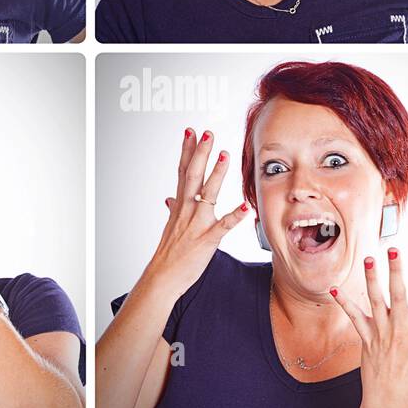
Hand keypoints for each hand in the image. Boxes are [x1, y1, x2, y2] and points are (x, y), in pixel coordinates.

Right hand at [147, 128, 249, 299]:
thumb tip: (169, 198)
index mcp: (180, 205)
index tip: (191, 132)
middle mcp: (187, 209)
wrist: (163, 276)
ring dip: (216, 174)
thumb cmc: (170, 252)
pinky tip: (245, 206)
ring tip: (225, 155)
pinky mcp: (207, 240)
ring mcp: (196, 223)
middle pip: (193, 175)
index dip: (187, 150)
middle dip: (200, 153)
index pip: (183, 171)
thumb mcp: (171, 226)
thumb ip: (174, 209)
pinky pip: (222, 226)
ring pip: (207, 194)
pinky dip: (234, 216)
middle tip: (207, 134)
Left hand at [334, 251, 407, 407]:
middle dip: (397, 272)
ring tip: (369, 259)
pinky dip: (344, 303)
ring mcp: (382, 332)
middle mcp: (401, 329)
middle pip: (399, 295)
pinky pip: (354, 317)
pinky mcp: (366, 338)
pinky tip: (333, 288)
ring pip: (375, 301)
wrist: (392, 403)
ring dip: (371, 279)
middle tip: (394, 250)